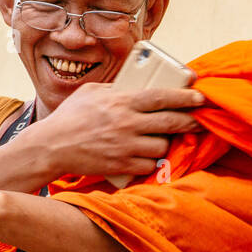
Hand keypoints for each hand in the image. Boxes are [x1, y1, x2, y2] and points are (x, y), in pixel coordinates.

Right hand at [37, 76, 205, 177]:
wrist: (50, 147)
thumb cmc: (68, 117)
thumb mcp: (90, 92)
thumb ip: (114, 89)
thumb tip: (131, 86)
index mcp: (121, 102)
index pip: (162, 97)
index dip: (186, 97)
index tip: (200, 97)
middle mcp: (127, 124)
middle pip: (171, 122)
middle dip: (190, 121)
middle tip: (198, 120)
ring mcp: (125, 146)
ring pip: (162, 145)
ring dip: (166, 143)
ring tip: (163, 139)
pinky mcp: (121, 165)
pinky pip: (149, 164)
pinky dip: (152, 161)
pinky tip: (149, 156)